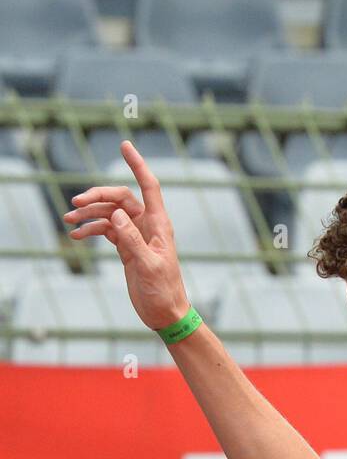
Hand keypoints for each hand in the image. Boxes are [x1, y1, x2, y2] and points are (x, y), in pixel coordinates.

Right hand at [63, 140, 190, 331]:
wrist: (165, 314)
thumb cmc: (164, 291)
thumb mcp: (148, 266)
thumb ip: (132, 240)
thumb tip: (116, 215)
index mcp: (159, 224)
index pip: (148, 186)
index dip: (137, 164)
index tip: (124, 145)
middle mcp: (147, 225)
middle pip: (120, 198)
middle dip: (97, 196)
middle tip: (75, 203)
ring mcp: (135, 235)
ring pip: (109, 213)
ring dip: (89, 214)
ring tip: (69, 220)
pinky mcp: (126, 248)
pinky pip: (106, 230)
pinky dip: (91, 230)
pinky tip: (77, 235)